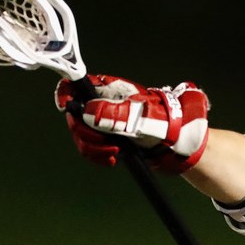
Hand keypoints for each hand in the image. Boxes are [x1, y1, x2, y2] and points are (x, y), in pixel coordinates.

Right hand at [54, 74, 209, 173]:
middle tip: (107, 142)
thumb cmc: (164, 122)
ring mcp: (103, 123)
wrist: (178, 144)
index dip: (66, 96)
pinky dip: (98, 155)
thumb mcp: (138, 115)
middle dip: (86, 133)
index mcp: (107, 90)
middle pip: (74, 117)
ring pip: (81, 136)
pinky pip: (91, 149)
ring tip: (114, 152)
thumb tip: (87, 110)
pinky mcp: (107, 140)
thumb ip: (112, 113)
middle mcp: (101, 105)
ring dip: (93, 148)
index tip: (69, 109)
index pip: (74, 86)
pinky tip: (112, 158)